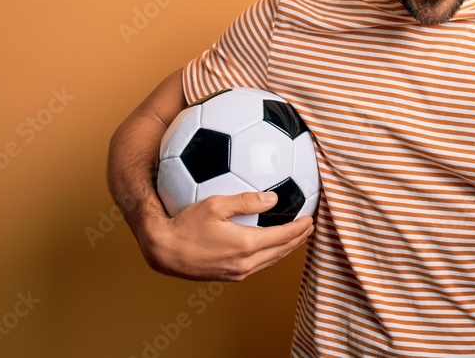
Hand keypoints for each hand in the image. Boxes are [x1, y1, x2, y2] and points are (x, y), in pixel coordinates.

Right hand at [137, 191, 313, 281]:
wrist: (163, 251)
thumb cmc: (185, 224)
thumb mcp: (216, 204)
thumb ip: (246, 201)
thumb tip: (273, 198)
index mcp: (246, 245)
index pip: (284, 237)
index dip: (300, 228)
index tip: (311, 218)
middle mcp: (245, 263)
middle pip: (282, 251)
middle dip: (298, 239)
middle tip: (309, 227)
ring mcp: (237, 273)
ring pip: (271, 261)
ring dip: (286, 248)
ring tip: (296, 237)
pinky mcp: (229, 276)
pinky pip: (258, 265)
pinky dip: (271, 254)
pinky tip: (269, 245)